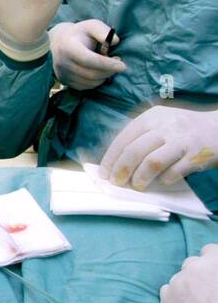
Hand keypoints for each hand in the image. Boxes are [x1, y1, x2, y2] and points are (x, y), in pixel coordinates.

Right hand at [49, 19, 125, 88]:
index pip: (89, 60)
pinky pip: (86, 87)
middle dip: (109, 72)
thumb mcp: (91, 26)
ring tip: (108, 66)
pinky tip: (99, 72)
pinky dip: (96, 81)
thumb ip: (102, 31)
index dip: (107, 64)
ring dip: (104, 77)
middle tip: (118, 65)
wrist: (58, 42)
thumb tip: (115, 41)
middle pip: (91, 74)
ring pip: (90, 83)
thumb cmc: (79, 33)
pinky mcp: (64, 82)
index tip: (122, 66)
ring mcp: (62, 74)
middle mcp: (62, 63)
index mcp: (68, 47)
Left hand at [99, 105, 217, 189]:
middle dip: (121, 170)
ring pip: (152, 162)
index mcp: (151, 117)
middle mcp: (165, 126)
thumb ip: (140, 137)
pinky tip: (162, 181)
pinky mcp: (197, 155)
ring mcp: (182, 140)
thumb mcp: (160, 122)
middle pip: (134, 151)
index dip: (111, 158)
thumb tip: (114, 162)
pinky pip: (174, 172)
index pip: (123, 138)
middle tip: (117, 183)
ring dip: (141, 178)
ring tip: (138, 186)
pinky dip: (164, 179)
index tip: (104, 174)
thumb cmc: (183, 129)